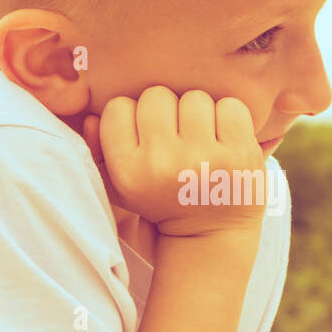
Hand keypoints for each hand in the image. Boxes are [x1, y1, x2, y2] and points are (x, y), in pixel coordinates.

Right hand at [82, 87, 267, 237]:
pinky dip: (230, 117)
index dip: (133, 117)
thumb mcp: (122, 187)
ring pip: (194, 98)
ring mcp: (204, 159)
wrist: (212, 235)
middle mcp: (163, 165)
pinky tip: (225, 140)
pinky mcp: (240, 155)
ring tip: (202, 139)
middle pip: (156, 96)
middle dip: (167, 111)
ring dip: (200, 114)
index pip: (118, 107)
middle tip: (178, 137)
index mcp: (129, 171)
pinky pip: (231, 106)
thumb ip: (100, 150)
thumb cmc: (163, 201)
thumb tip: (91, 117)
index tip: (147, 137)